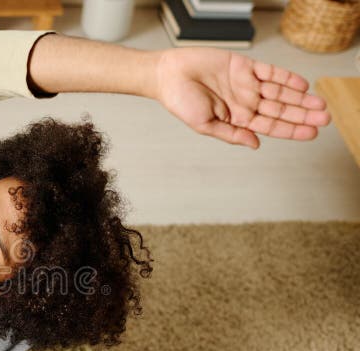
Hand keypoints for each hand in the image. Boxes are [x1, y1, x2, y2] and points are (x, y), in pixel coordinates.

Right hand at [155, 47, 330, 148]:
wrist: (167, 74)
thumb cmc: (179, 102)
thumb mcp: (205, 125)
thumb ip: (231, 134)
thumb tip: (256, 144)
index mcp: (236, 119)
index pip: (270, 126)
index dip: (291, 130)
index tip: (310, 133)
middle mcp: (245, 102)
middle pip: (280, 109)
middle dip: (302, 114)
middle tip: (323, 118)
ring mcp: (246, 84)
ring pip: (280, 92)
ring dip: (299, 98)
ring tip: (318, 104)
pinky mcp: (244, 66)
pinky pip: (270, 72)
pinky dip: (285, 78)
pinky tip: (301, 85)